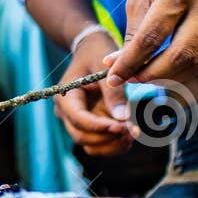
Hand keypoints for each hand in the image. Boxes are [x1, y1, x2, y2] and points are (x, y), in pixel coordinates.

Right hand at [54, 29, 136, 155]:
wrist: (92, 51)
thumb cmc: (96, 54)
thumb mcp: (104, 67)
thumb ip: (114, 92)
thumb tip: (123, 119)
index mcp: (65, 97)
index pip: (78, 119)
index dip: (99, 127)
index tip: (122, 126)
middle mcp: (67, 113)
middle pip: (82, 137)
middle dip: (108, 137)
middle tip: (132, 130)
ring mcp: (78, 121)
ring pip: (90, 146)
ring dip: (112, 145)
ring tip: (133, 133)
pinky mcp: (90, 125)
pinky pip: (100, 144)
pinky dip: (114, 143)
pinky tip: (130, 132)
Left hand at [105, 0, 197, 86]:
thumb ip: (132, 31)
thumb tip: (116, 64)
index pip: (151, 38)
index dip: (131, 62)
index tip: (113, 77)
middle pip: (179, 56)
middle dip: (151, 75)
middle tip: (131, 79)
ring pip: (196, 63)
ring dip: (168, 77)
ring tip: (146, 76)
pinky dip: (183, 69)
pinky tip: (166, 68)